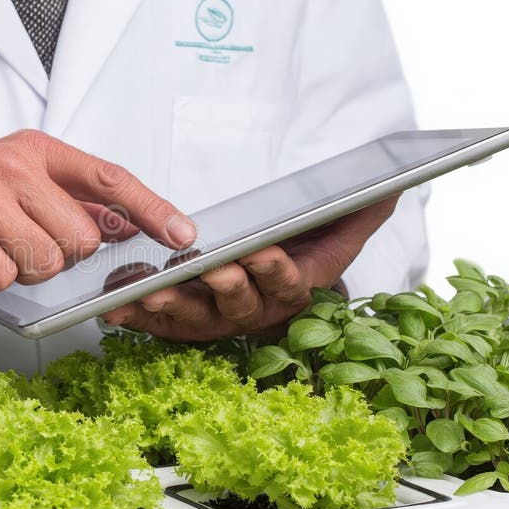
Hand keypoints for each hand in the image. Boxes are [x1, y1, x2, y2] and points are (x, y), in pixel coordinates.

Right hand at [0, 130, 195, 291]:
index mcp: (39, 150)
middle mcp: (13, 167)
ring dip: (28, 269)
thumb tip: (131, 225)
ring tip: (0, 248)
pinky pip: (6, 276)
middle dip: (61, 254)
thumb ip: (77, 198)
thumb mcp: (26, 177)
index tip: (181, 233)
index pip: (108, 178)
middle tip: (27, 240)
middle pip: (80, 238)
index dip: (151, 208)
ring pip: (46, 262)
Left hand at [100, 196, 400, 340]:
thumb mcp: (332, 224)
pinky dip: (134, 314)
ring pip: (191, 316)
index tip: (259, 252)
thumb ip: (360, 207)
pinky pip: (154, 321)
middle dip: (224, 286)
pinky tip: (114, 303)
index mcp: (289, 289)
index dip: (272, 271)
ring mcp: (211, 317)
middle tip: (209, 268)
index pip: (286, 284)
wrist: (259, 259)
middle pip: (238, 304)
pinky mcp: (176, 318)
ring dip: (170, 304)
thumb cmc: (293, 242)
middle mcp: (250, 309)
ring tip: (150, 289)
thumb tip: (393, 186)